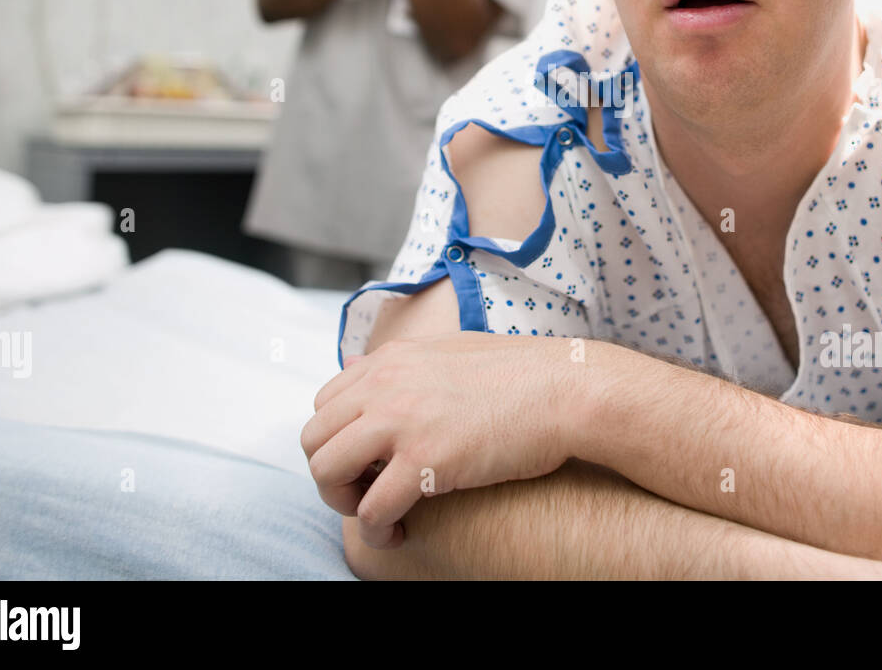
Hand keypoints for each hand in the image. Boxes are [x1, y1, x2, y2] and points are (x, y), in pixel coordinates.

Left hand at [301, 332, 579, 548]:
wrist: (567, 389)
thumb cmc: (522, 374)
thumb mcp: (451, 350)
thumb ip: (402, 362)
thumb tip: (358, 364)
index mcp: (392, 359)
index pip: (324, 403)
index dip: (337, 440)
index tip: (366, 462)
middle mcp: (386, 384)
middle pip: (314, 438)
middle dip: (332, 475)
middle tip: (366, 493)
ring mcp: (402, 420)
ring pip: (326, 471)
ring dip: (345, 503)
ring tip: (380, 514)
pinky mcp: (426, 460)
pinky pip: (370, 508)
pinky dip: (377, 530)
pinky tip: (399, 532)